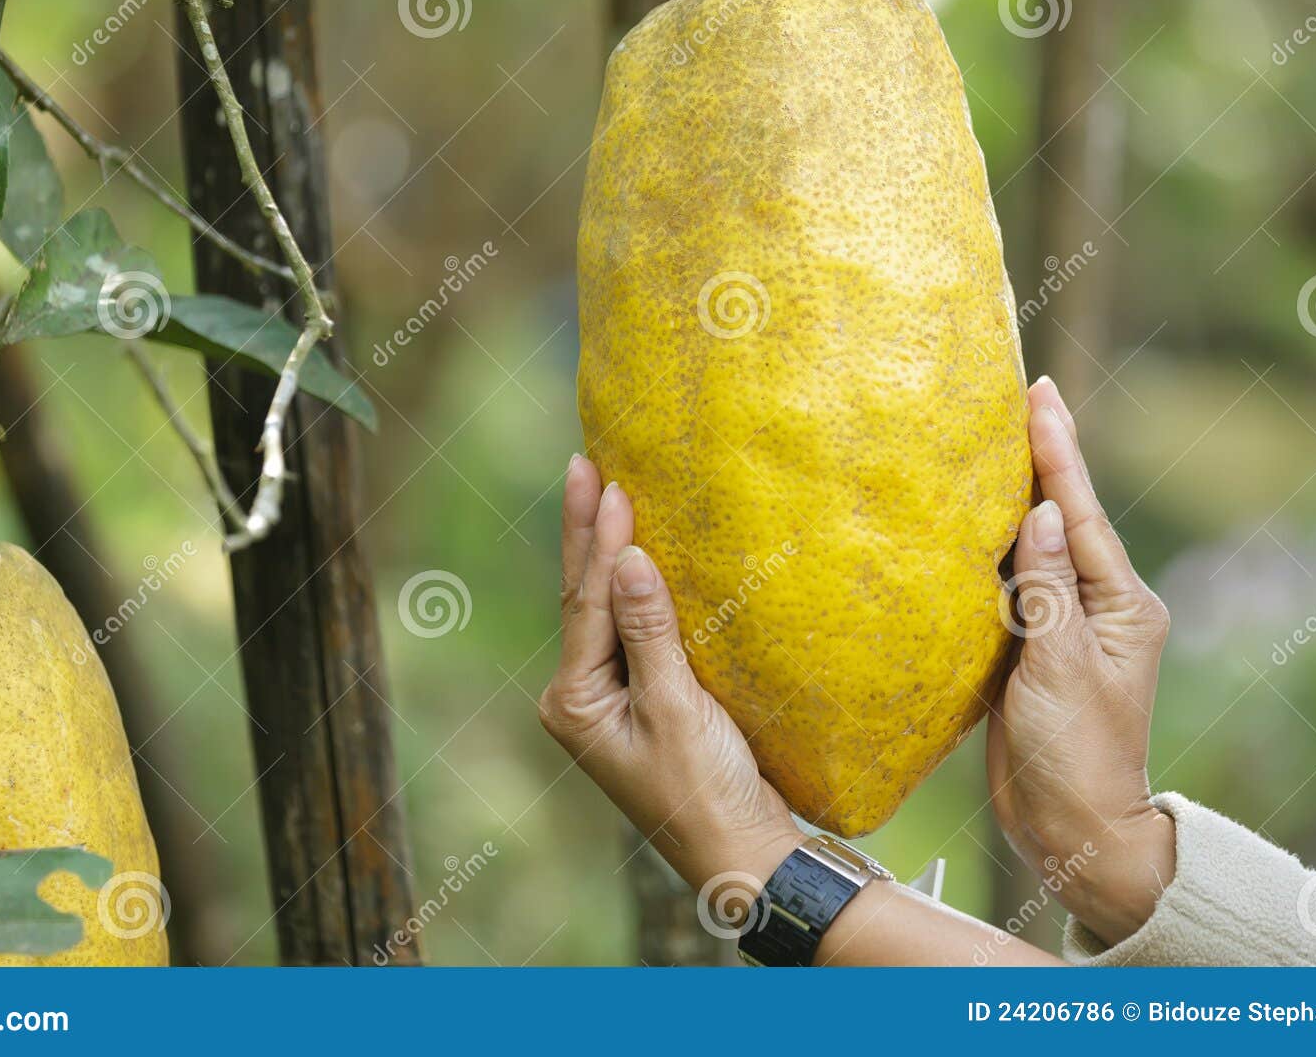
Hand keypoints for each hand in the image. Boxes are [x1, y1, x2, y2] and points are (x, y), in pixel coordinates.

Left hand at [539, 455, 802, 899]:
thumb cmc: (707, 793)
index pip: (585, 604)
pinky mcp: (642, 696)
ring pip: (606, 609)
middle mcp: (580, 697)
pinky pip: (635, 628)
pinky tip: (641, 549)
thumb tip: (630, 559)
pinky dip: (637, 587)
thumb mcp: (677, 710)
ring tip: (603, 488)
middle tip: (584, 463)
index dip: (598, 541)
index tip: (608, 482)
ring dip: (608, 552)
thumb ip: (652, 632)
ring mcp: (609, 697)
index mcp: (573, 703)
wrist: (742, 852)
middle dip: (585, 532)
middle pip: (584, 598)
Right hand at [987, 376, 1176, 944]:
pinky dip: (988, 547)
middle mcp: (1097, 605)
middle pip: (1064, 516)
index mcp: (1121, 604)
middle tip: (1021, 393)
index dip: (1057, 452)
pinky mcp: (1029, 648)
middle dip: (1041, 457)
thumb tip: (1048, 512)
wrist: (1071, 829)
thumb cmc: (1077, 756)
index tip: (1040, 392)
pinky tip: (966, 521)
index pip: (1083, 512)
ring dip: (1010, 496)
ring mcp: (1063, 626)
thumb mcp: (1062, 669)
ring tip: (985, 441)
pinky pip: (1009, 584)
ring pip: (1033, 546)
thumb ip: (1049, 590)